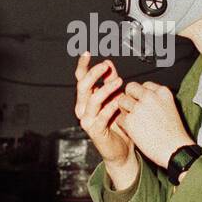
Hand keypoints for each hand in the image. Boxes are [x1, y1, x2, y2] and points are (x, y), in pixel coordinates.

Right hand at [73, 53, 131, 167]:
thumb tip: (108, 64)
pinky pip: (102, 115)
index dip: (82, 65)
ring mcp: (87, 120)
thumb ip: (110, 81)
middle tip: (106, 66)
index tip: (87, 53)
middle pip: (83, 86)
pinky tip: (119, 101)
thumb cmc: (117, 123)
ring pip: (93, 99)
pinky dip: (111, 106)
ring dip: (106, 88)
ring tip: (119, 81)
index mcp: (86, 98)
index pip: (80, 78)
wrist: (121, 148)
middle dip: (94, 73)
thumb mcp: (114, 97)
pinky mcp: (95, 130)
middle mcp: (83, 108)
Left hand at [115, 81, 193, 169]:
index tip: (144, 103)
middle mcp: (150, 97)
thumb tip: (143, 95)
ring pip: (122, 101)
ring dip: (125, 110)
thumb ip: (156, 99)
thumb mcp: (170, 108)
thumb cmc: (174, 133)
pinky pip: (119, 117)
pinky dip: (123, 124)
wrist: (175, 150)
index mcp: (162, 92)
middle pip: (130, 88)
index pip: (144, 84)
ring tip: (134, 120)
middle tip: (135, 110)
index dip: (141, 95)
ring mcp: (139, 108)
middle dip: (130, 98)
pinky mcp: (130, 121)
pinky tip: (133, 130)